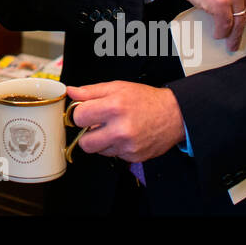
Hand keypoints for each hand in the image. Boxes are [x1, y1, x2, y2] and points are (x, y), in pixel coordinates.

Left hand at [64, 81, 184, 162]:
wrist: (173, 115)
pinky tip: (124, 136)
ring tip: (112, 129)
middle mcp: (121, 129)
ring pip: (98, 151)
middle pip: (85, 143)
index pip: (79, 117)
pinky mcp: (134, 157)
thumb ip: (91, 91)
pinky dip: (115, 146)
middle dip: (86, 134)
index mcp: (114, 107)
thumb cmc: (146, 100)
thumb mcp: (117, 87)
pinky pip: (114, 155)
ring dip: (101, 141)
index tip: (84, 113)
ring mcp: (128, 146)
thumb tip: (71, 92)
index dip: (79, 115)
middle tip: (94, 125)